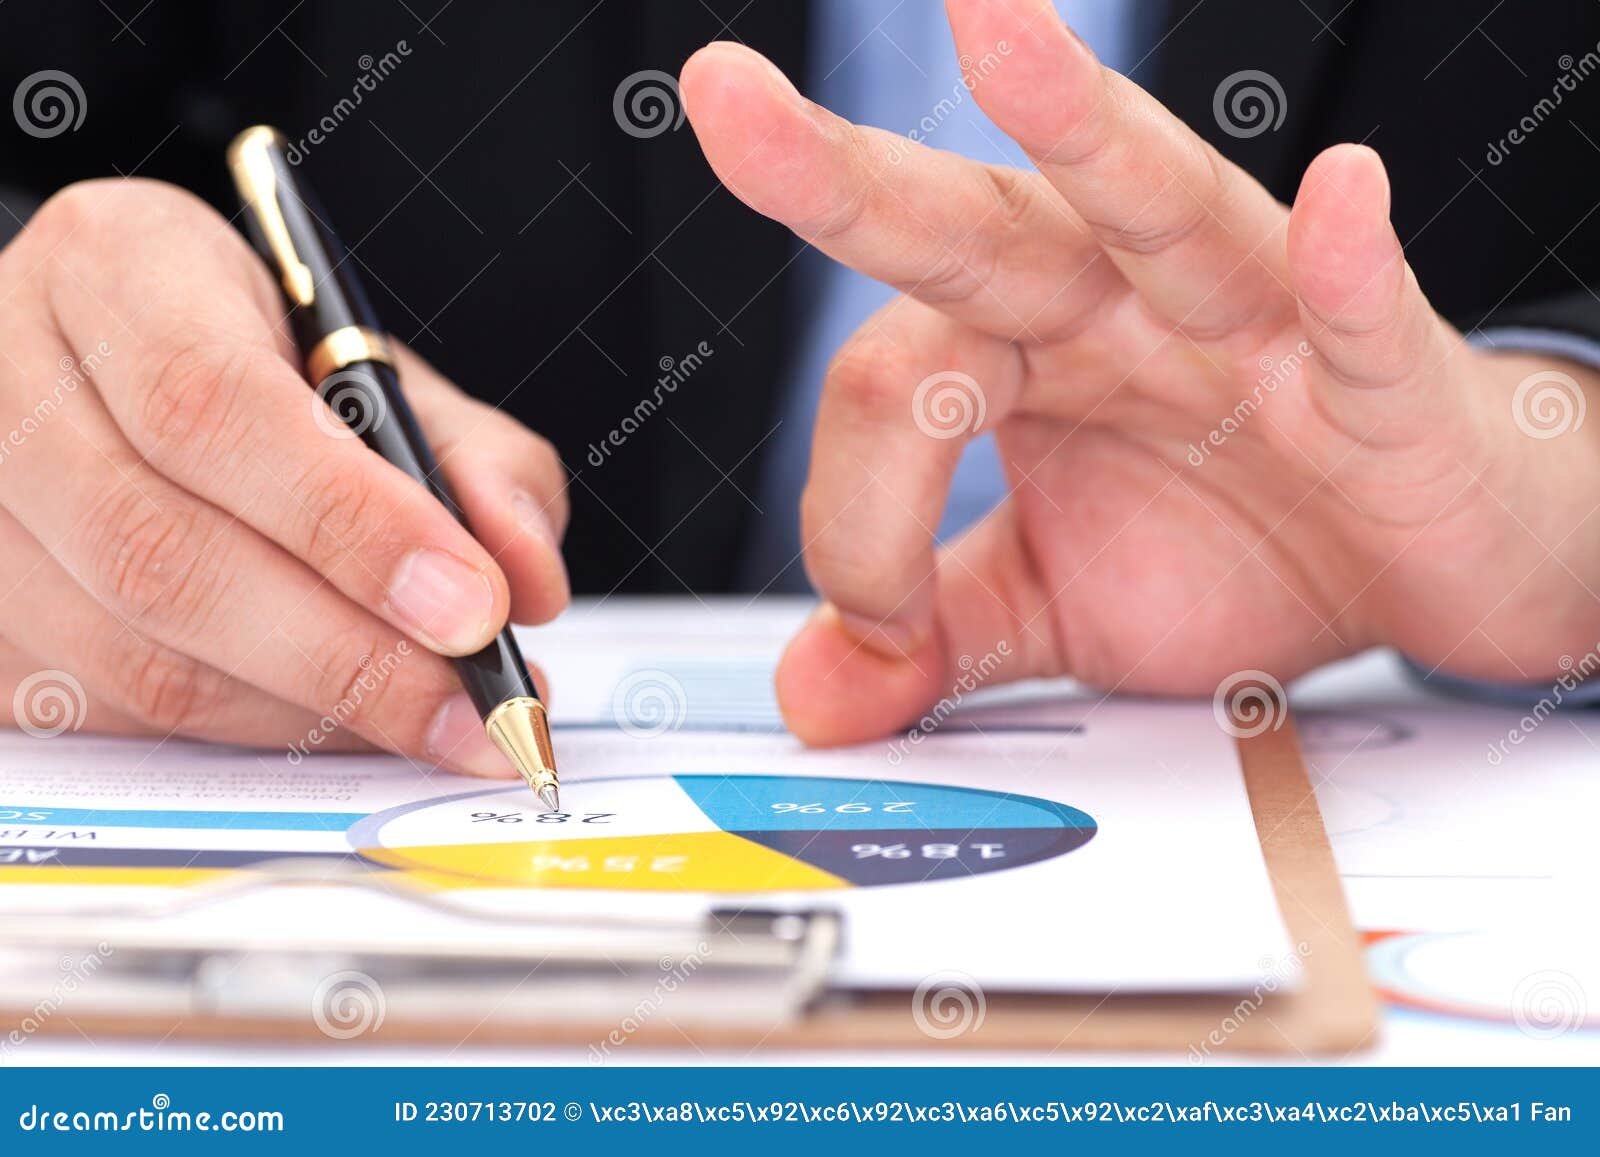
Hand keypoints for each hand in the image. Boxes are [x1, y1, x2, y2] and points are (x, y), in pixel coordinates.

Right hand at [0, 179, 568, 772]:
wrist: (124, 370)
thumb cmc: (264, 364)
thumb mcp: (382, 372)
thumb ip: (473, 460)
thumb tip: (527, 581)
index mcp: (118, 267)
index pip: (214, 405)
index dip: (351, 523)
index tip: (475, 605)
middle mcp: (7, 378)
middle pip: (159, 550)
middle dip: (347, 652)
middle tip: (474, 702)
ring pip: (130, 654)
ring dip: (306, 713)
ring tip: (433, 721)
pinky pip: (111, 713)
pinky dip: (246, 736)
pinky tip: (339, 724)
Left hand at [682, 0, 1599, 743]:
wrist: (1418, 571)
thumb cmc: (1243, 550)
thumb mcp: (1058, 604)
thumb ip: (940, 628)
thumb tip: (817, 694)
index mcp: (1024, 347)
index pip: (891, 388)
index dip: (858, 526)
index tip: (879, 630)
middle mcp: (1117, 307)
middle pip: (972, 230)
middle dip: (846, 173)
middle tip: (723, 101)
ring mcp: (1247, 328)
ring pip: (1156, 208)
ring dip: (1078, 125)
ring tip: (993, 28)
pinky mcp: (1379, 383)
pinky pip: (1357, 320)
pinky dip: (1345, 266)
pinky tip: (1340, 196)